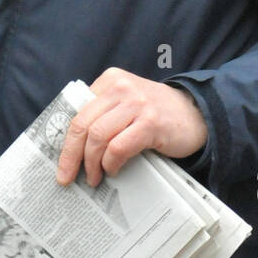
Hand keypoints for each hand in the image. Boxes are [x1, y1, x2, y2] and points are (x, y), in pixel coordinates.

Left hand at [56, 68, 207, 187]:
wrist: (196, 114)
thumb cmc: (155, 114)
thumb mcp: (126, 104)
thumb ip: (103, 114)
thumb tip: (72, 146)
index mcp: (109, 81)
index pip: (77, 112)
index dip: (65, 141)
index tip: (61, 163)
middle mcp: (121, 87)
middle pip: (82, 125)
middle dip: (71, 156)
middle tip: (67, 177)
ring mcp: (137, 103)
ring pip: (97, 137)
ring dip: (92, 163)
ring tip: (94, 177)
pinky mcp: (150, 122)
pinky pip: (119, 147)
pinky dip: (111, 163)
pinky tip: (113, 170)